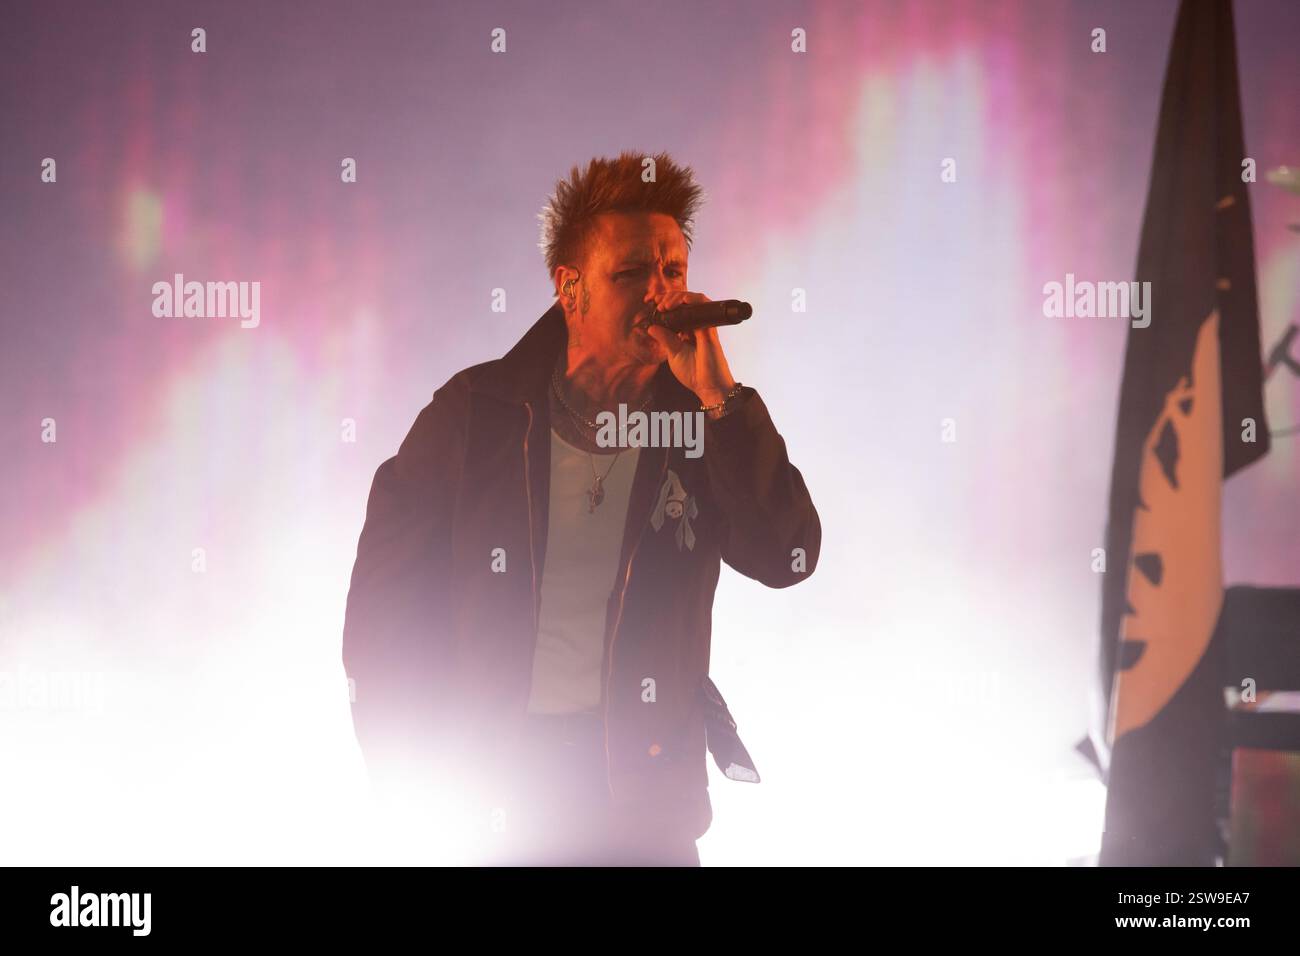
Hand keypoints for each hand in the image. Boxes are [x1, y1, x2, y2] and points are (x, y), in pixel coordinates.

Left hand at [644, 291, 737, 405]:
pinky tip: (683, 301)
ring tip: (666, 304)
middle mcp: (696, 325)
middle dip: (669, 296)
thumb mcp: (673, 354)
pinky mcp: (710, 328)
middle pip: (685, 301)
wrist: (708, 386)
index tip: (650, 301)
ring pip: (695, 300)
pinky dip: (693, 300)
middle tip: (657, 302)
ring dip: (679, 297)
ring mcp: (704, 325)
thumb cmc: (693, 373)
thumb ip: (665, 339)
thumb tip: (651, 327)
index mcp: (686, 330)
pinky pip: (705, 307)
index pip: (676, 309)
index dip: (665, 301)